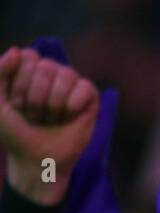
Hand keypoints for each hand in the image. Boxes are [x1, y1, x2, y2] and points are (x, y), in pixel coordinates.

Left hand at [0, 47, 98, 204]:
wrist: (37, 159)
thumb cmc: (15, 132)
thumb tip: (18, 50)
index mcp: (27, 71)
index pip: (29, 56)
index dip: (21, 82)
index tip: (17, 105)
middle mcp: (51, 74)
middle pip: (46, 66)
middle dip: (37, 96)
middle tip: (36, 115)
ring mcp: (71, 86)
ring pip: (66, 74)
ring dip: (54, 102)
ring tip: (52, 118)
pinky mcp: (90, 100)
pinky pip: (86, 87)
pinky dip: (74, 103)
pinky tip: (69, 116)